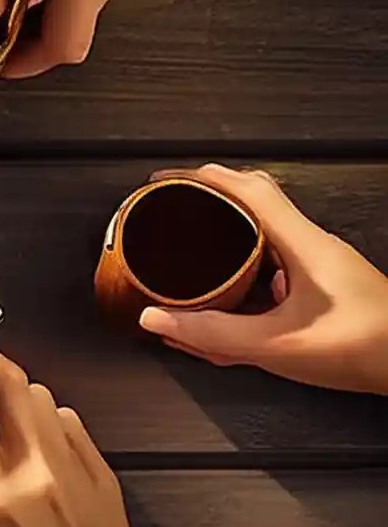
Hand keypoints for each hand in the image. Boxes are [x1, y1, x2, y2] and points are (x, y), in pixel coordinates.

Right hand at [139, 163, 387, 394]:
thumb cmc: (367, 347)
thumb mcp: (277, 344)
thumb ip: (214, 333)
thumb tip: (158, 318)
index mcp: (303, 244)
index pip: (247, 189)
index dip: (202, 178)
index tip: (165, 180)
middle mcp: (314, 247)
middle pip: (254, 204)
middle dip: (210, 202)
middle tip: (176, 210)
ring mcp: (323, 267)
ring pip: (266, 237)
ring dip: (228, 237)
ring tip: (194, 255)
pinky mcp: (327, 287)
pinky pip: (278, 266)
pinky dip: (246, 272)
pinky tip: (231, 303)